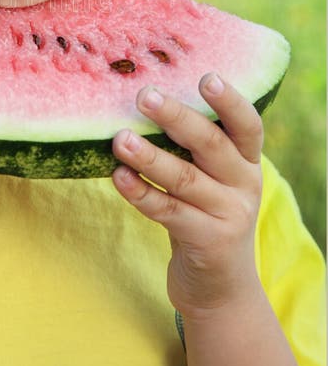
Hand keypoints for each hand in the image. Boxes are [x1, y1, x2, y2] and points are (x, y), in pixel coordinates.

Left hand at [112, 74, 263, 318]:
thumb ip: (190, 148)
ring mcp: (228, 216)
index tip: (206, 77)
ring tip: (119, 139)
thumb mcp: (210, 180)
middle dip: (175, 117)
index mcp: (246, 162)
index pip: (247, 125)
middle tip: (143, 96)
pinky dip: (140, 193)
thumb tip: (142, 98)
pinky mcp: (207, 242)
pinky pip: (168, 212)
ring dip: (148, 156)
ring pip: (184, 178)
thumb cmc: (203, 215)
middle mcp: (243, 185)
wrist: (220, 288)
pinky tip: (117, 177)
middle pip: (211, 144)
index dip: (229, 101)